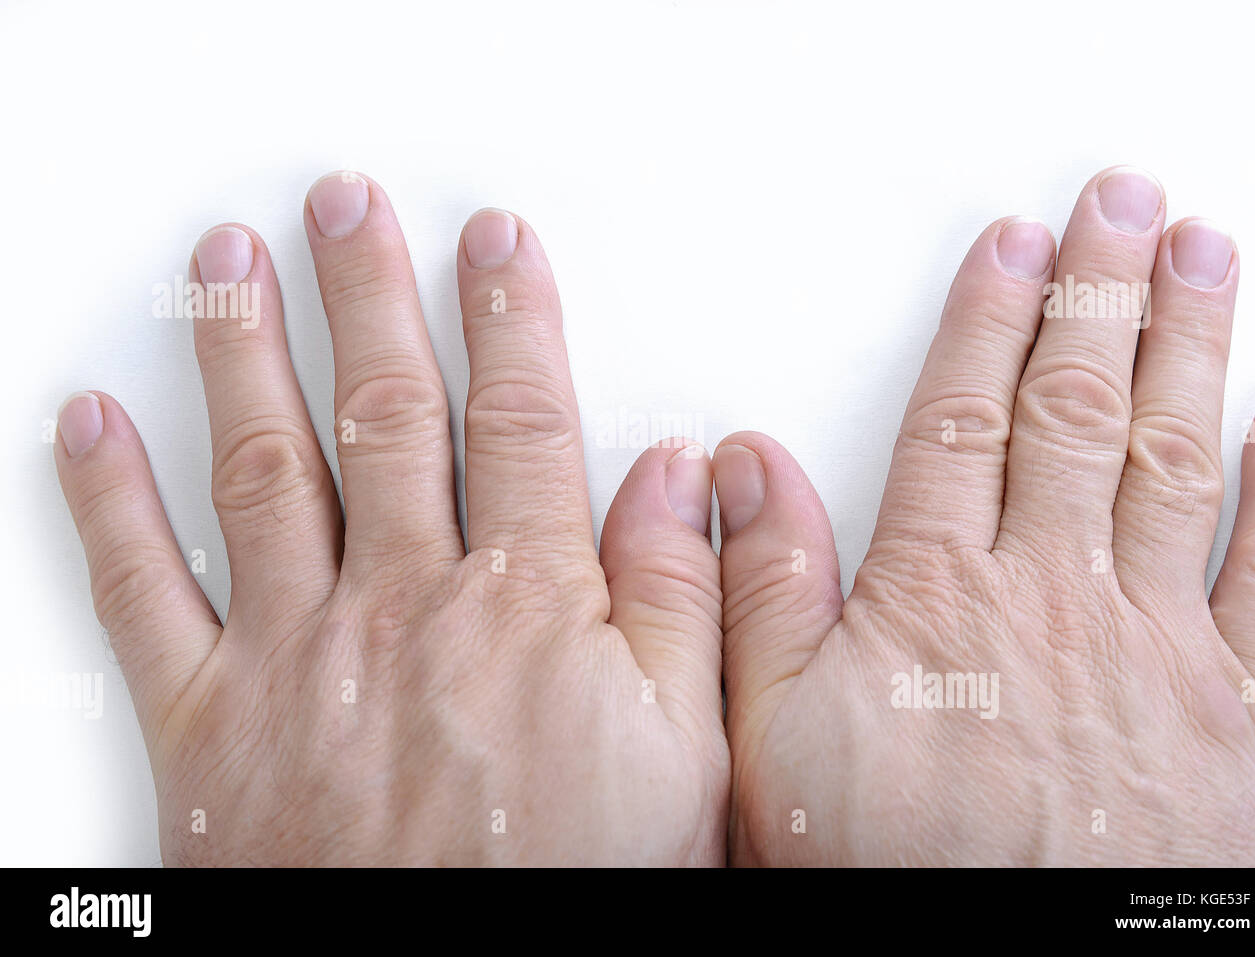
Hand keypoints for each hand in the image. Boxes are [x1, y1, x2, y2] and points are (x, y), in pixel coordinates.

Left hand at [54, 173, 726, 864]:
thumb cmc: (568, 885)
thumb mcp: (686, 752)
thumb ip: (682, 599)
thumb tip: (677, 475)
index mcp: (520, 602)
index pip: (516, 416)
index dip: (507, 316)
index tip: (491, 242)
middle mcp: (400, 601)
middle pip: (383, 409)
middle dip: (364, 294)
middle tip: (344, 206)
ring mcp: (297, 653)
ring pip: (265, 466)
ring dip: (245, 351)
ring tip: (231, 266)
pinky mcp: (208, 723)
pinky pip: (145, 592)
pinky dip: (107, 502)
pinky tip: (94, 428)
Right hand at [719, 167, 1254, 864]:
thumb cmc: (883, 875)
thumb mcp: (768, 738)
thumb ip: (758, 593)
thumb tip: (744, 470)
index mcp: (939, 594)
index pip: (965, 415)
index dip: (989, 319)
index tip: (1013, 246)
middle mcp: (1053, 596)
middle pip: (1076, 409)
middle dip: (1099, 292)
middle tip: (1121, 202)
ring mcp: (1154, 646)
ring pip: (1171, 458)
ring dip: (1186, 345)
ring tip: (1200, 252)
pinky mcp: (1235, 715)